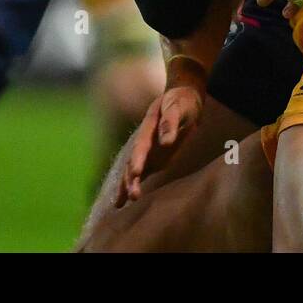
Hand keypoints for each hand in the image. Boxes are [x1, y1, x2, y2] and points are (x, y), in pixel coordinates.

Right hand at [115, 84, 202, 206]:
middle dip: (131, 179)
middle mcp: (144, 140)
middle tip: (132, 196)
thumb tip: (166, 142)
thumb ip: (171, 123)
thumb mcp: (179, 107)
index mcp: (149, 126)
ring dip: (127, 185)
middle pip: (134, 161)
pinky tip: (123, 201)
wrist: (182, 98)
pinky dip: (132, 185)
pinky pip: (140, 173)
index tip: (136, 173)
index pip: (142, 145)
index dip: (138, 159)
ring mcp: (147, 150)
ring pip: (133, 170)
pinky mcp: (152, 158)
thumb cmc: (182, 102)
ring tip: (120, 204)